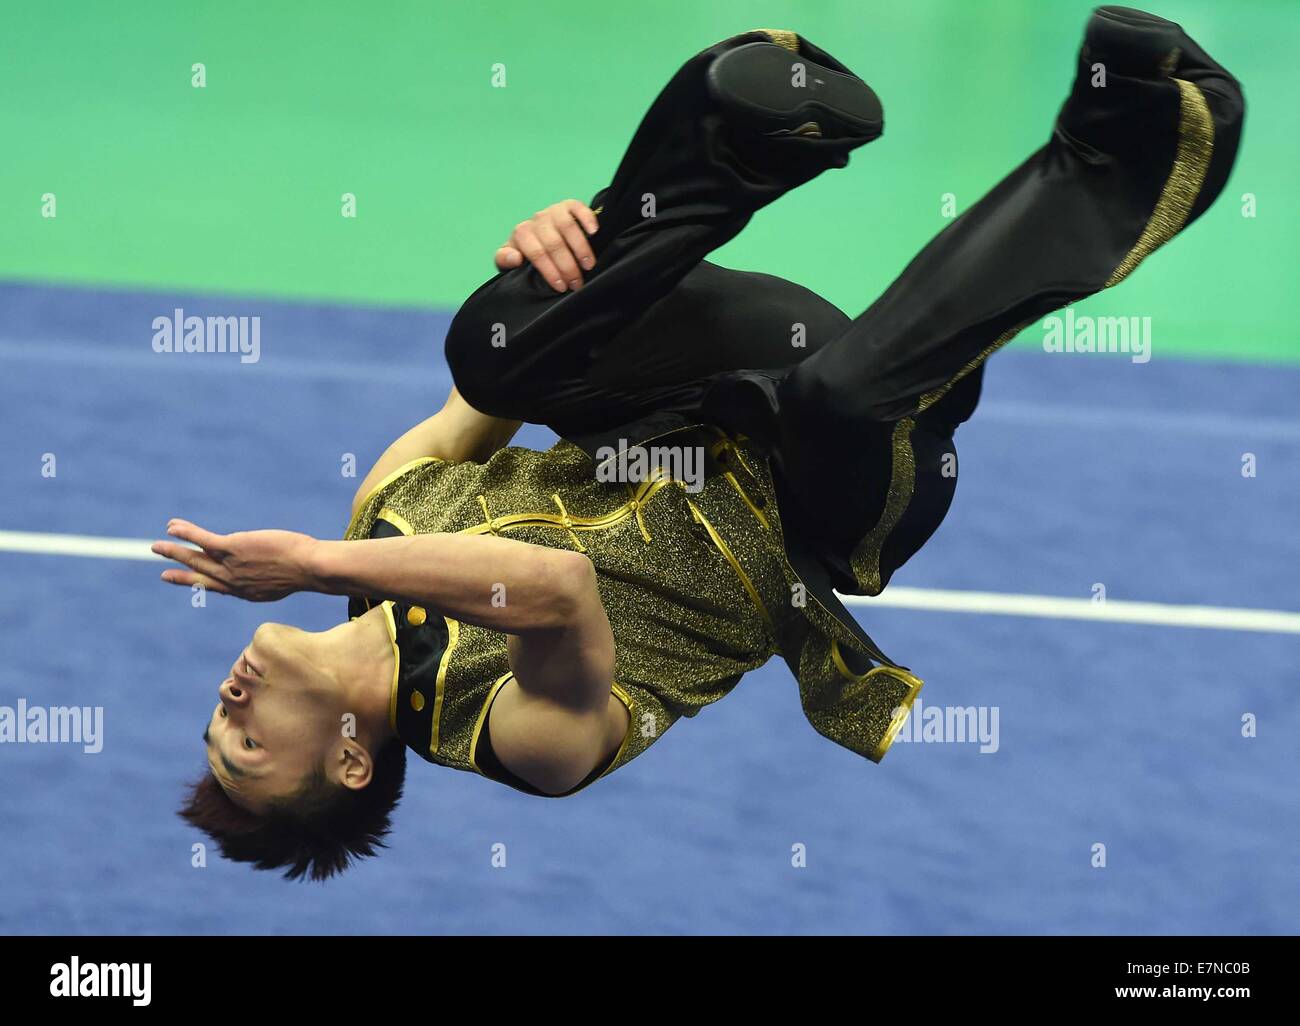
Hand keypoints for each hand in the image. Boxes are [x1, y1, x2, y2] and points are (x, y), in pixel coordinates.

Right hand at [151, 519, 318, 601]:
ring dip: (174, 551)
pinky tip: (173, 526)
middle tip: (162, 573)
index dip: (200, 585)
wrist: (309, 568)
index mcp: (245, 592)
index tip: (189, 585)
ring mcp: (230, 566)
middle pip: (201, 576)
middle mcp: (233, 583)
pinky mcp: (232, 548)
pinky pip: (202, 540)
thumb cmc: (307, 571)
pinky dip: (186, 533)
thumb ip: (274, 576)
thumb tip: (282, 566)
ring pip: (196, 558)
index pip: (218, 587)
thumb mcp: (286, 579)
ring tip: (156, 546)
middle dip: (180, 574)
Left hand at [494, 199, 598, 292]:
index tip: (561, 287)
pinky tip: (594, 232)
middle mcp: (537, 219)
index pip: (537, 253)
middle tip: (577, 284)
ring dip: (580, 248)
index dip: (550, 271)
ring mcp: (554, 211)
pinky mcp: (569, 205)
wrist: (537, 234)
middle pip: (554, 243)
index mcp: (522, 233)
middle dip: (567, 266)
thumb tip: (515, 258)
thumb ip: (504, 260)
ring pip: (567, 226)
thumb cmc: (524, 253)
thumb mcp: (508, 260)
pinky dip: (587, 218)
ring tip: (588, 266)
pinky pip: (578, 207)